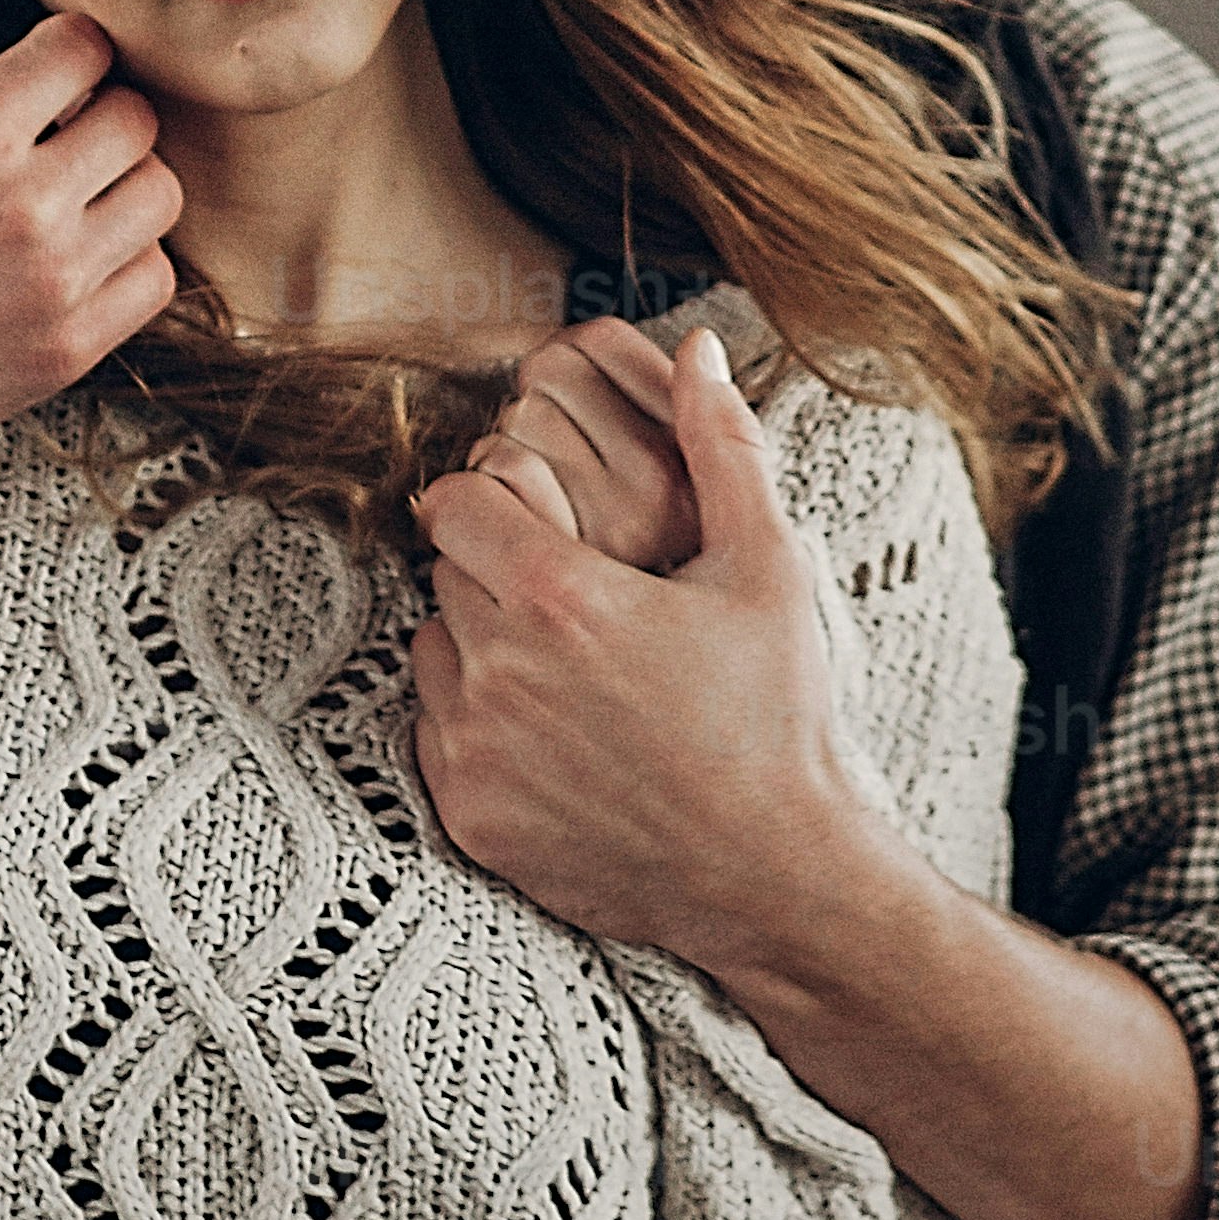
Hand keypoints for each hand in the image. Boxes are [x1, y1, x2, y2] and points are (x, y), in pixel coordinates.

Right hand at [0, 0, 181, 447]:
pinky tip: (73, 250)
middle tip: (53, 127)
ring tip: (67, 186)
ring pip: (159, 193)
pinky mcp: (69, 349)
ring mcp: (55, 285)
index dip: (61, 47)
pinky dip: (128, 256)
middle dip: (97, 109)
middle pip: (135, 115)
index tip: (35, 69)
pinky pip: (156, 276)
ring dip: (121, 180)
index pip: (85, 45)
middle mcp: (25, 207)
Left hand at [411, 328, 862, 973]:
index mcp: (560, 595)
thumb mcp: (768, 564)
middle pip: (447, 573)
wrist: (781, 874)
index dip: (498, 500)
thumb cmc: (782, 713)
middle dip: (497, 570)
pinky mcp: (472, 816)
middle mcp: (501, 670)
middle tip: (577, 601)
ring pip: (436, 651)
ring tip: (572, 670)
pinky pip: (437, 734)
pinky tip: (558, 735)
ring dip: (482, 645)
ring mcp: (478, 751)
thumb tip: (698, 345)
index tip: (543, 521)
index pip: (456, 501)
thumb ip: (723, 442)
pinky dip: (478, 725)